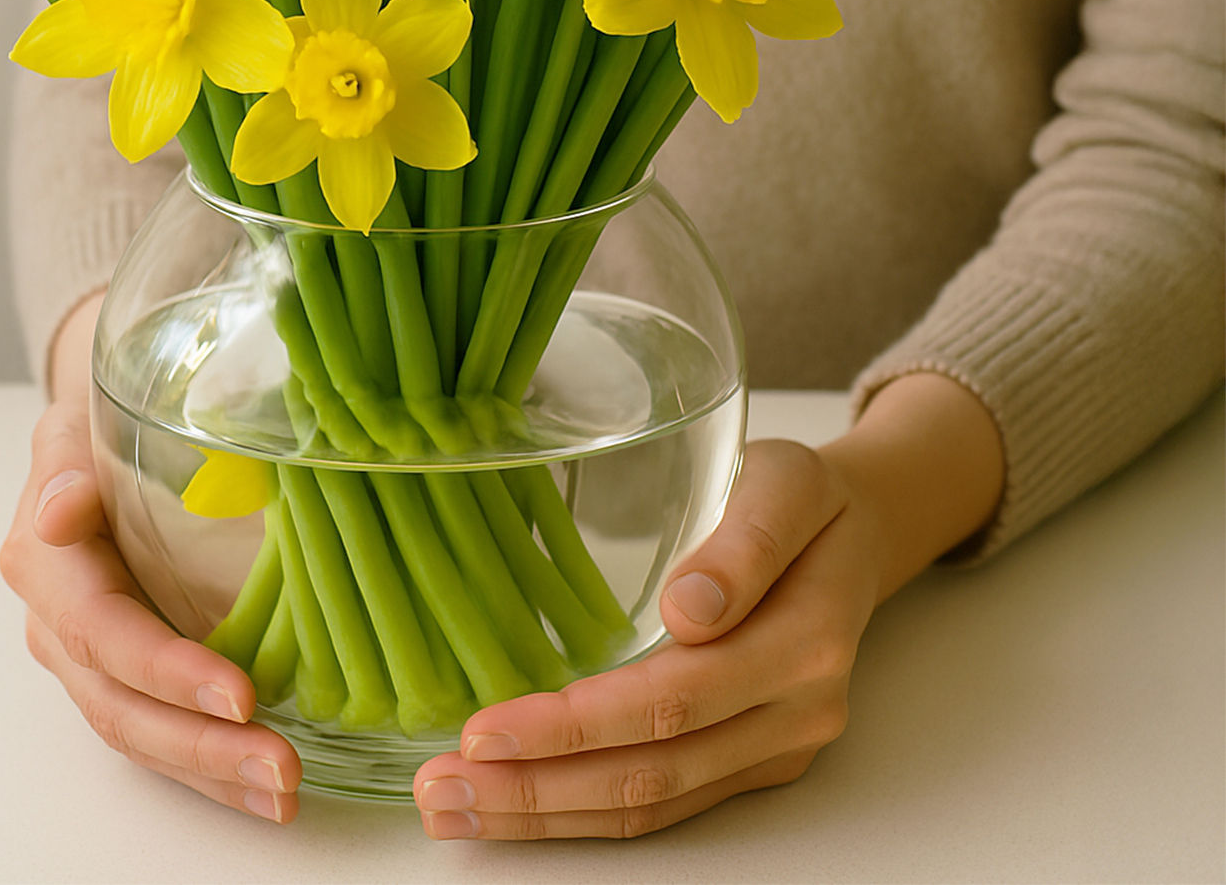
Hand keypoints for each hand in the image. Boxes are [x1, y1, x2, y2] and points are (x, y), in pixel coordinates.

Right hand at [0, 292, 300, 822]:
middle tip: (282, 771)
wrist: (97, 431)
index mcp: (45, 564)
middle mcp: (58, 624)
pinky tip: (265, 785)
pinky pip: (161, 731)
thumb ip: (68, 460)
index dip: (166, 670)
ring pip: (142, 734)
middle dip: (201, 747)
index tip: (240, 696)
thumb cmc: (99, 416)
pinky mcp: (125, 671)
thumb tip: (60, 512)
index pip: (103, 633)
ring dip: (214, 771)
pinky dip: (211, 765)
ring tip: (286, 790)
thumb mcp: (80, 419)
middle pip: (122, 705)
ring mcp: (89, 658)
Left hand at [413, 372, 1002, 839]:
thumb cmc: (805, 496)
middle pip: (653, 772)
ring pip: (653, 804)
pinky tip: (521, 805)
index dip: (575, 725)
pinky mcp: (751, 762)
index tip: (485, 729)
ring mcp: (774, 747)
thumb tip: (690, 609)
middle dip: (538, 789)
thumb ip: (746, 540)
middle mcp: (795, 712)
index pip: (674, 699)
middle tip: (441, 790)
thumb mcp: (787, 480)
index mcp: (804, 639)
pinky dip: (585, 812)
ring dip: (548, 814)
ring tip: (456, 810)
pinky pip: (666, 803)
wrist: (855, 533)